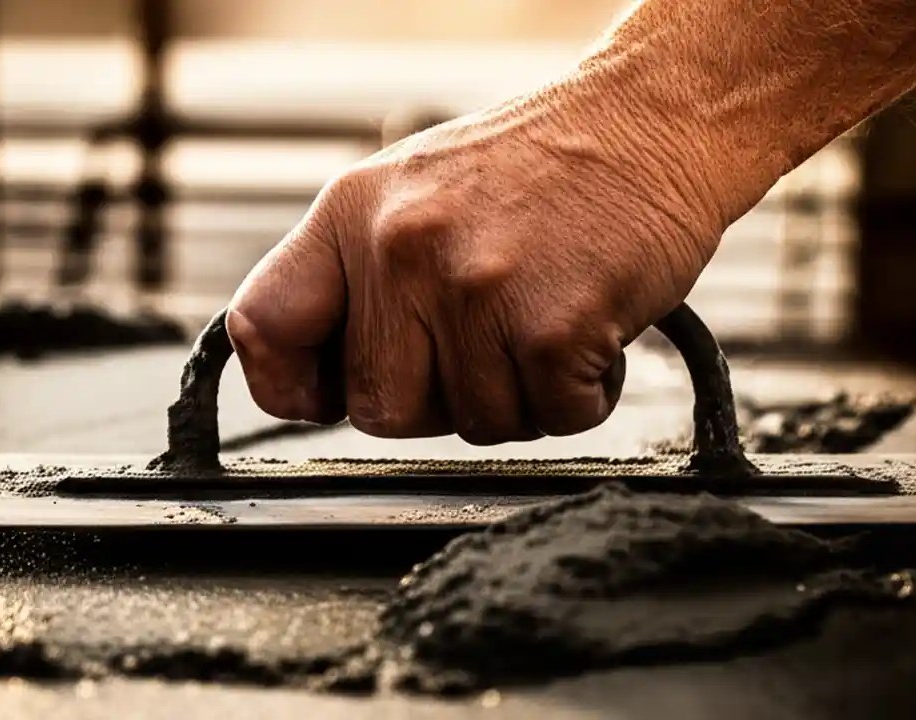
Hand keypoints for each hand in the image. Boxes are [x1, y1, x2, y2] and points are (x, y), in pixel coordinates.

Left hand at [226, 66, 751, 444]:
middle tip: (489, 336)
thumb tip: (318, 379)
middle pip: (379, 409)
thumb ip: (358, 273)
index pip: (265, 324)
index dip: (287, 385)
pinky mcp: (551, 326)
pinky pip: (551, 419)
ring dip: (520, 393)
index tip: (321, 400)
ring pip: (474, 424)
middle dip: (439, 396)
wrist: (650, 119)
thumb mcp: (415, 190)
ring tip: (546, 313)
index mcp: (352, 215)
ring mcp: (473, 290)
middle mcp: (399, 250)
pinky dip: (581, 394)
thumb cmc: (540, 164)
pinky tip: (589, 328)